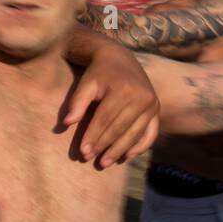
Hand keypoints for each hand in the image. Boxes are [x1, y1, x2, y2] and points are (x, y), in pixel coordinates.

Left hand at [62, 43, 159, 166]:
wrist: (119, 58)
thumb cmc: (97, 73)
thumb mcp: (86, 83)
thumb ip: (77, 102)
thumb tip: (66, 123)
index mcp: (123, 90)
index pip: (105, 119)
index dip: (93, 137)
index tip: (83, 152)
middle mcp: (141, 97)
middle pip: (120, 128)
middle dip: (105, 146)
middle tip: (92, 160)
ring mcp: (152, 104)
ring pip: (134, 133)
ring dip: (120, 150)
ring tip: (105, 163)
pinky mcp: (156, 109)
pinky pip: (150, 133)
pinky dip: (140, 146)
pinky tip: (127, 157)